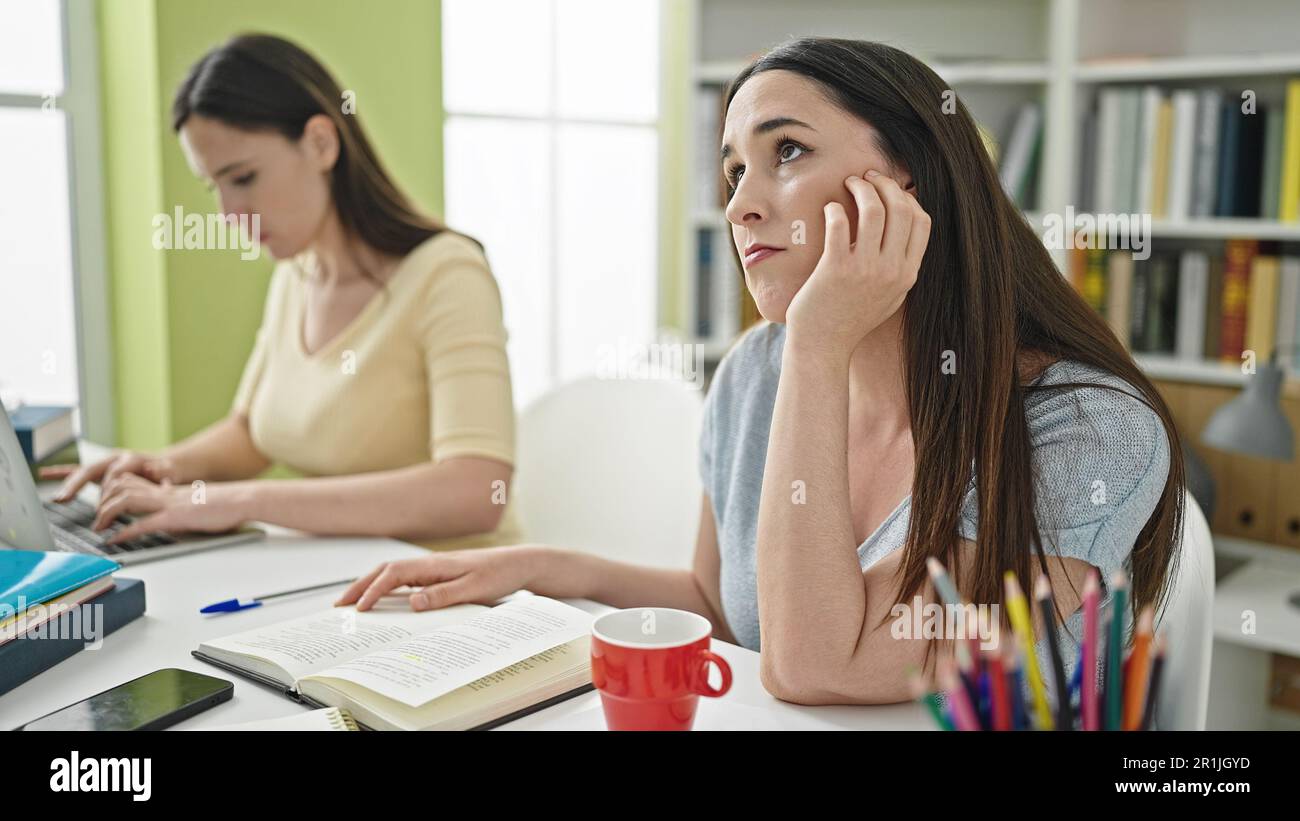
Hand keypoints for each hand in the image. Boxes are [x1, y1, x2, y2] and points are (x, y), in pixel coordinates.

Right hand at [40, 450, 173, 502]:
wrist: (166, 466)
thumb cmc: (167, 472)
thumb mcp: (169, 472)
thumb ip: (163, 472)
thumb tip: (156, 472)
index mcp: (130, 458)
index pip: (113, 473)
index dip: (108, 489)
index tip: (103, 507)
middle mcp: (114, 459)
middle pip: (91, 470)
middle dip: (77, 484)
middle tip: (65, 498)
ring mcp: (105, 465)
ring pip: (82, 472)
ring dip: (68, 484)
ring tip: (58, 498)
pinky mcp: (99, 472)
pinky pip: (78, 471)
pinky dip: (61, 472)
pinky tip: (45, 474)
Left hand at [92, 474, 247, 543]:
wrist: (241, 499)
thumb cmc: (224, 503)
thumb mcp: (194, 502)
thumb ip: (177, 505)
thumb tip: (170, 516)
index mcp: (167, 489)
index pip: (130, 480)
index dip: (112, 490)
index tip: (105, 504)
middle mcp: (163, 493)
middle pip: (121, 487)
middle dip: (103, 502)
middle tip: (97, 519)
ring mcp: (168, 504)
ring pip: (126, 500)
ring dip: (107, 514)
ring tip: (100, 528)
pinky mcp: (175, 517)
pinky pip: (143, 523)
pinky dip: (125, 532)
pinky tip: (116, 540)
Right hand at [334, 545, 548, 611]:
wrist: (519, 564)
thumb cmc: (500, 574)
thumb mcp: (474, 588)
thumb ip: (444, 595)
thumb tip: (412, 602)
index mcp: (435, 564)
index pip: (394, 574)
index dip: (374, 590)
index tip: (360, 609)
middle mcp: (430, 564)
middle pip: (386, 571)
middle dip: (361, 586)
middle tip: (339, 605)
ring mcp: (433, 569)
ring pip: (393, 574)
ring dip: (371, 586)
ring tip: (353, 604)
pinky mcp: (438, 575)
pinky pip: (406, 581)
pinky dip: (388, 589)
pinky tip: (383, 601)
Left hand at [785, 170, 930, 359]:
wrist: (823, 346)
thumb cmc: (851, 319)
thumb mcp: (889, 296)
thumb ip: (899, 266)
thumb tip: (903, 226)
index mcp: (907, 274)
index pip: (922, 221)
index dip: (907, 197)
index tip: (890, 191)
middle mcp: (891, 270)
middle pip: (901, 208)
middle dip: (885, 184)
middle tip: (867, 178)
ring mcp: (865, 269)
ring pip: (874, 209)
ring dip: (861, 188)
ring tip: (849, 183)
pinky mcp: (835, 268)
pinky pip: (840, 223)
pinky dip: (835, 208)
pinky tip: (829, 208)